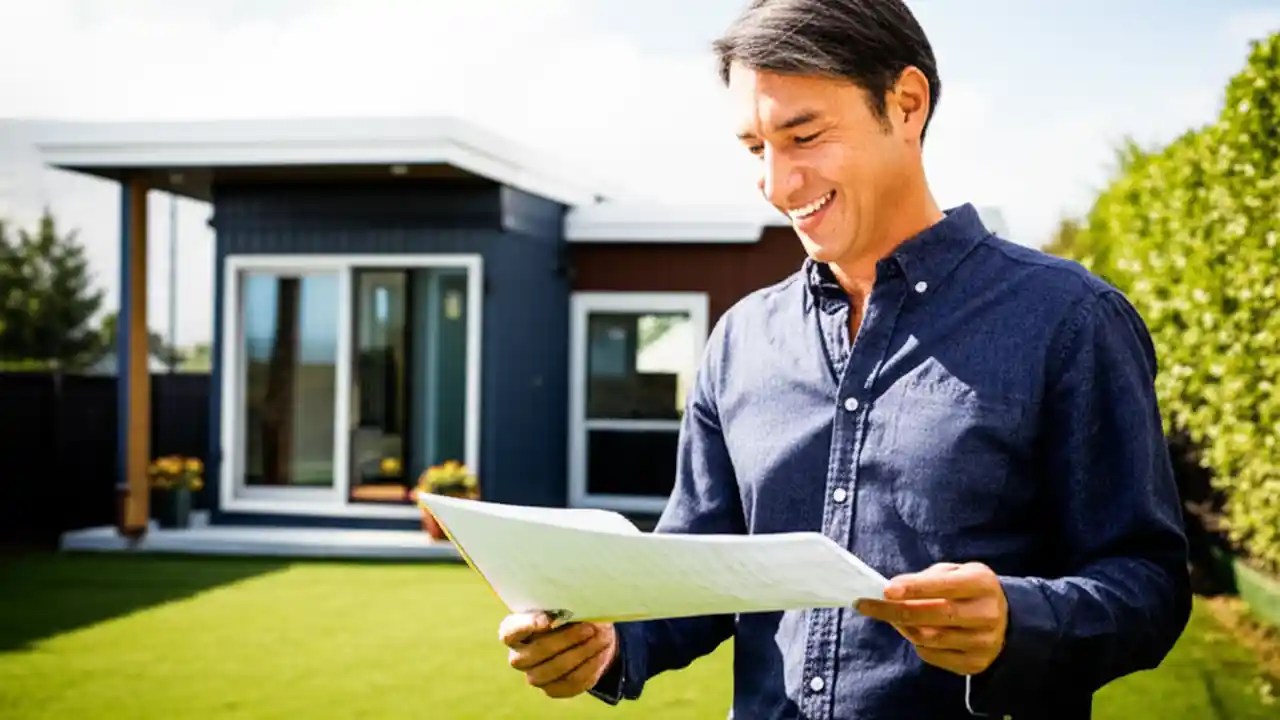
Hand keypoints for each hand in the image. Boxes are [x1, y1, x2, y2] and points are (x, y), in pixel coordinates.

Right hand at [498, 612, 617, 698]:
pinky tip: (601, 652)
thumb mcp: (564, 604)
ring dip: (582, 652)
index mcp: (513, 631)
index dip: (526, 626)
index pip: (510, 632)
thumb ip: (562, 606)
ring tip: (601, 638)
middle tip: (588, 628)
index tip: (547, 620)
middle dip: (566, 639)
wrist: (584, 636)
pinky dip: (591, 666)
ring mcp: (534, 676)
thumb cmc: (567, 613)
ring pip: (556, 669)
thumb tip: (576, 608)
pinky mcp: (553, 689)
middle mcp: (519, 657)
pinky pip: (573, 681)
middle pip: (537, 652)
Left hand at [856, 562, 1007, 675]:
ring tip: (889, 615)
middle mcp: (987, 615)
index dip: (915, 588)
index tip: (886, 589)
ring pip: (930, 638)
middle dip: (896, 610)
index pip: (945, 586)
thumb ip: (927, 578)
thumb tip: (893, 589)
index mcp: (982, 584)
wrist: (1005, 620)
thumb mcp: (955, 573)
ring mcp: (983, 643)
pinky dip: (916, 642)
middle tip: (866, 604)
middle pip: (935, 616)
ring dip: (903, 626)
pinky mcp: (974, 664)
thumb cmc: (969, 590)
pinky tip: (912, 630)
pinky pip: (933, 656)